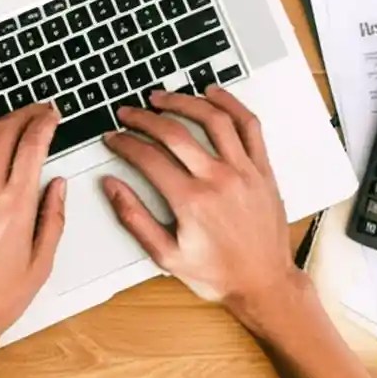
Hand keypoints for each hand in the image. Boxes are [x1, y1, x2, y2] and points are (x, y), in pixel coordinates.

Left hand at [0, 104, 65, 369]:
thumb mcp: (42, 263)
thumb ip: (53, 218)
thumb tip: (57, 186)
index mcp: (15, 209)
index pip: (32, 145)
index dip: (44, 121)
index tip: (51, 115)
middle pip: (3, 132)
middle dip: (23, 114)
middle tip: (34, 113)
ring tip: (2, 121)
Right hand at [101, 86, 300, 327]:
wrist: (265, 283)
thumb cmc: (218, 274)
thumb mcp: (167, 256)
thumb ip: (134, 218)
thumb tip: (112, 187)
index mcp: (192, 202)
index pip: (148, 158)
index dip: (125, 143)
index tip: (113, 137)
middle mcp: (218, 180)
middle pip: (174, 132)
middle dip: (144, 118)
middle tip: (128, 113)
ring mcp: (244, 171)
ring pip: (212, 119)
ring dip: (183, 102)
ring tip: (161, 98)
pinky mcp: (262, 169)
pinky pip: (249, 126)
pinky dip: (230, 104)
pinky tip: (213, 94)